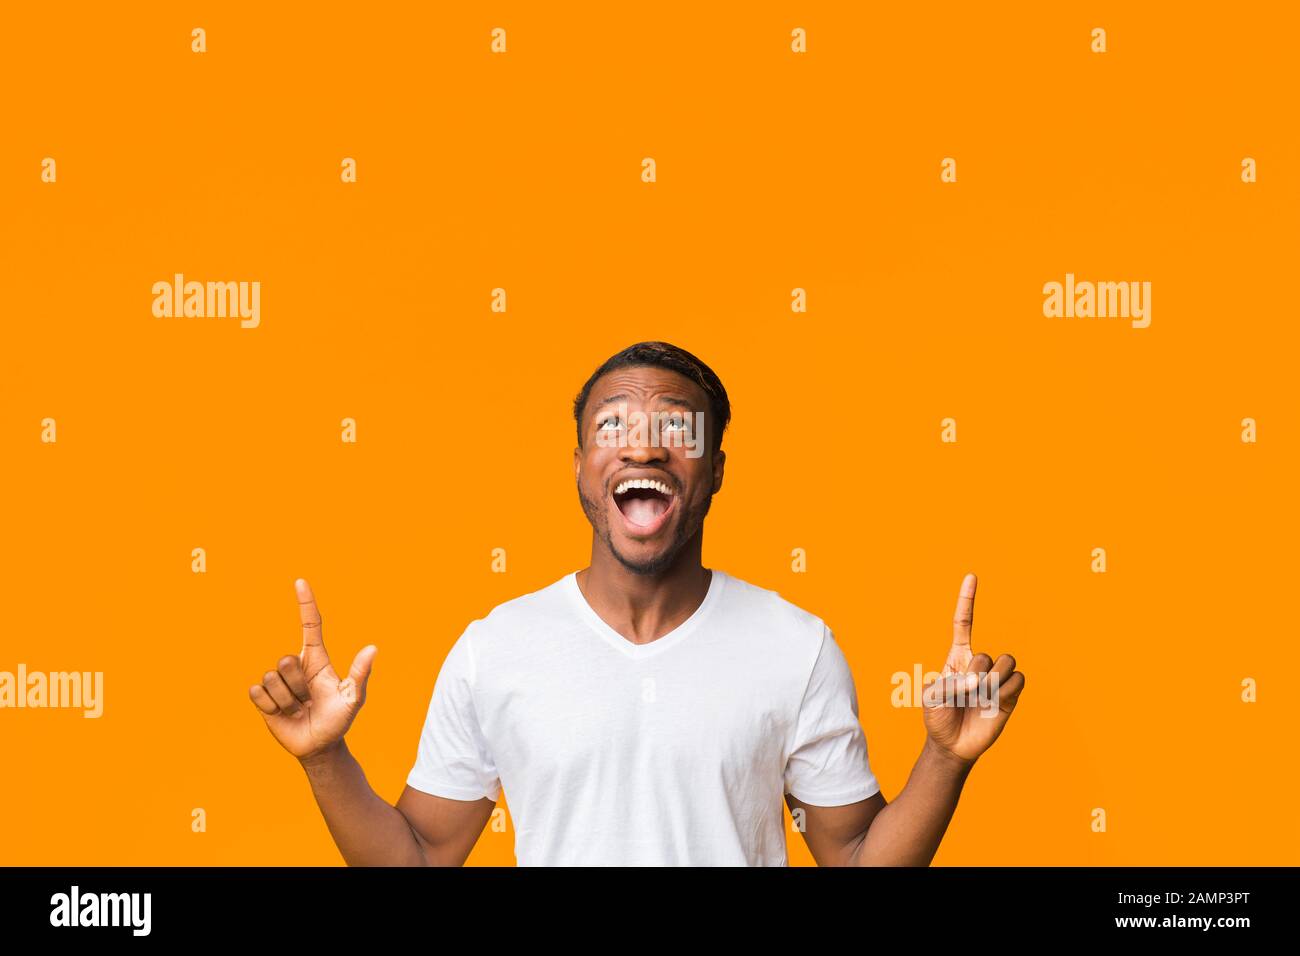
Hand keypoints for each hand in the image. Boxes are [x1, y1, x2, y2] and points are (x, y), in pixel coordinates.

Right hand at [248, 578, 377, 760]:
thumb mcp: (354, 699)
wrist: (319, 746)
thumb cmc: (338, 719)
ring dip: (287, 699)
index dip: (306, 603)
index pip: (311, 625)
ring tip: (298, 708)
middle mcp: (296, 666)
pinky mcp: (263, 698)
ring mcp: (278, 681)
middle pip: (286, 659)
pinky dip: (271, 707)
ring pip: (271, 677)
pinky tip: (282, 714)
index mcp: (317, 660)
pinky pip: (257, 692)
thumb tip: (373, 649)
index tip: (300, 582)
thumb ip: (360, 675)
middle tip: (309, 700)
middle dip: (298, 684)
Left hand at [921, 573, 1024, 765]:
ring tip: (982, 698)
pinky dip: (1008, 691)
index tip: (972, 576)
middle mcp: (978, 665)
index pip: (963, 622)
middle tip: (967, 692)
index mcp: (957, 658)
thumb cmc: (937, 718)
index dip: (967, 600)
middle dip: (978, 674)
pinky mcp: (1010, 695)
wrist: (951, 745)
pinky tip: (995, 703)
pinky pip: (1020, 681)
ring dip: (995, 681)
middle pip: (988, 654)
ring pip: (1008, 662)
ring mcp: (995, 679)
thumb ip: (950, 685)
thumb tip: (976, 681)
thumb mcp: (931, 698)